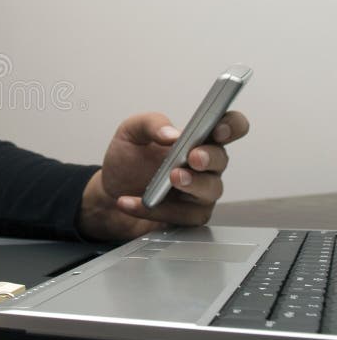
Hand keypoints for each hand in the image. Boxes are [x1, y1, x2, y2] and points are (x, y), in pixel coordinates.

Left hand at [77, 111, 248, 240]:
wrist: (108, 192)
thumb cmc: (126, 160)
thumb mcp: (130, 133)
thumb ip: (150, 124)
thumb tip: (172, 133)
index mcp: (195, 138)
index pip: (228, 127)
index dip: (231, 126)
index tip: (218, 129)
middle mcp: (203, 165)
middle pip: (221, 160)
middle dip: (209, 157)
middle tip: (192, 157)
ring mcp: (199, 192)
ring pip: (211, 190)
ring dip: (193, 183)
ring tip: (171, 178)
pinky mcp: (189, 216)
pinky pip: (183, 215)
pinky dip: (156, 209)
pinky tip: (133, 202)